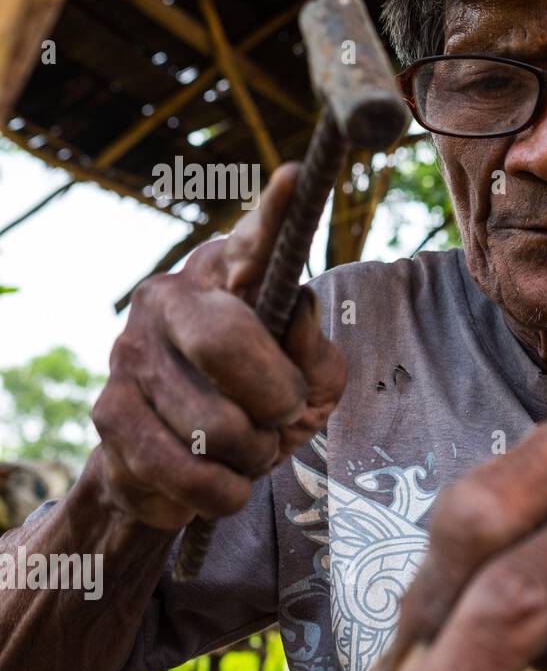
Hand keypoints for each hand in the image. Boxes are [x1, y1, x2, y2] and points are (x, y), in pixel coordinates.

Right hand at [87, 163, 346, 530]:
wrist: (186, 468)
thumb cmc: (262, 405)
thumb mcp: (311, 382)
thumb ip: (316, 353)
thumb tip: (297, 310)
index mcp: (230, 277)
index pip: (255, 241)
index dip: (277, 216)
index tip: (299, 179)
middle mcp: (171, 298)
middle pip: (227, 342)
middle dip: (274, 398)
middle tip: (283, 415)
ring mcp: (129, 352)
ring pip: (214, 422)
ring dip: (253, 455)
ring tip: (251, 450)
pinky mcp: (107, 413)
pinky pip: (184, 471)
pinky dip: (222, 490)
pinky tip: (219, 478)